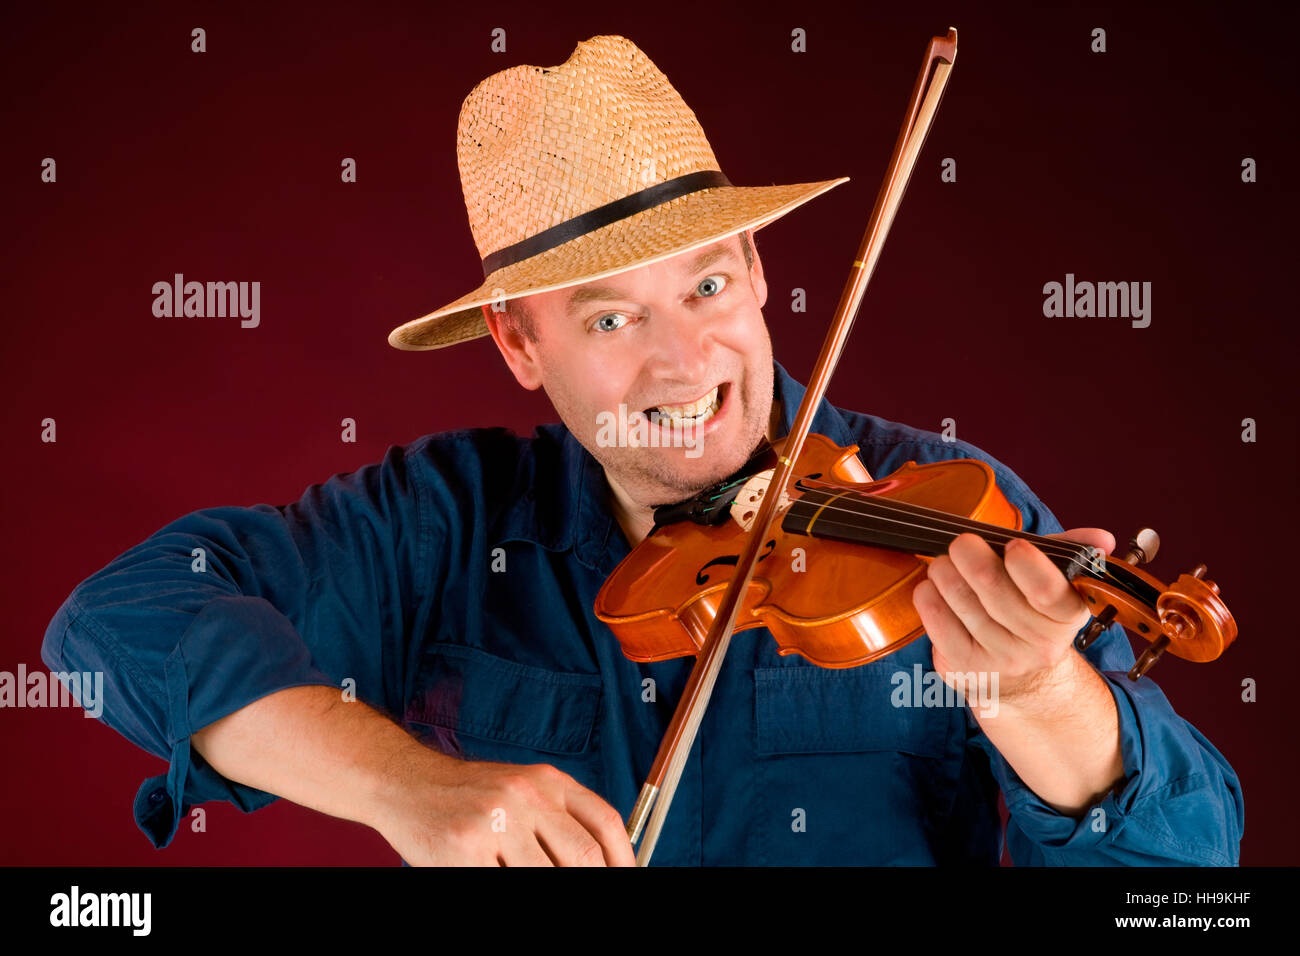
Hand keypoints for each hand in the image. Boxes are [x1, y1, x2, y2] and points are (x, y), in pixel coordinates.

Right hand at [370, 748, 635, 865]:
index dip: (623, 861)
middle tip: (587, 899)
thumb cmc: (469, 796)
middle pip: (583, 857)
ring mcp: (495, 821)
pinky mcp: (464, 849)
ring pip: (545, 876)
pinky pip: (502, 883)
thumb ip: (558, 820)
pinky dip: (508, 887)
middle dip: (590, 883)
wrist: (405, 783)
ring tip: (526, 876)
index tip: (626, 878)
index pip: (605, 824)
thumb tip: (601, 861)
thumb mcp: (522, 791)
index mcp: (548, 781)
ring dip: (547, 887)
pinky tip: (499, 877)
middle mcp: (526, 795)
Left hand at [912, 528, 1114, 702]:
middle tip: (963, 543)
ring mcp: (999, 660)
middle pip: (990, 584)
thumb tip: (1102, 538)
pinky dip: (928, 592)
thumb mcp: (1057, 586)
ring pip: (958, 596)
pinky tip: (935, 589)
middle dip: (968, 552)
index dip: (1026, 562)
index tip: (1012, 546)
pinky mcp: (964, 668)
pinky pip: (934, 616)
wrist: (1022, 684)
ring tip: (946, 564)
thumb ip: (1072, 553)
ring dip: (943, 569)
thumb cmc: (1032, 617)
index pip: (1047, 590)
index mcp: (1067, 617)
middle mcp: (1037, 644)